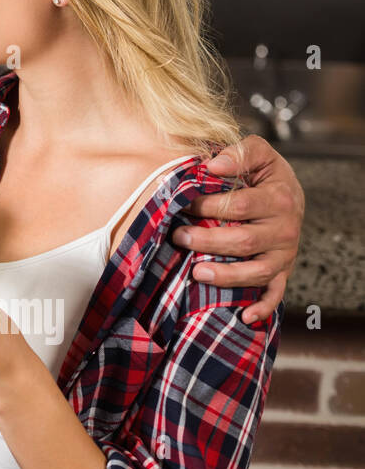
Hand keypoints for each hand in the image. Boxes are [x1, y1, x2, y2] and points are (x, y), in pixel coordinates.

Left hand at [174, 135, 304, 323]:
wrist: (290, 194)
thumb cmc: (265, 175)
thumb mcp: (259, 154)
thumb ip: (240, 152)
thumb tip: (213, 164)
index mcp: (279, 198)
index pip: (237, 206)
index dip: (207, 206)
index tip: (183, 204)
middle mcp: (285, 229)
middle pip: (244, 241)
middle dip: (207, 241)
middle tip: (179, 237)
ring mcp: (284, 254)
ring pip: (257, 272)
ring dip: (226, 276)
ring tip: (196, 273)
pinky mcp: (282, 271)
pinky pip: (275, 294)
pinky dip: (262, 307)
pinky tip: (244, 315)